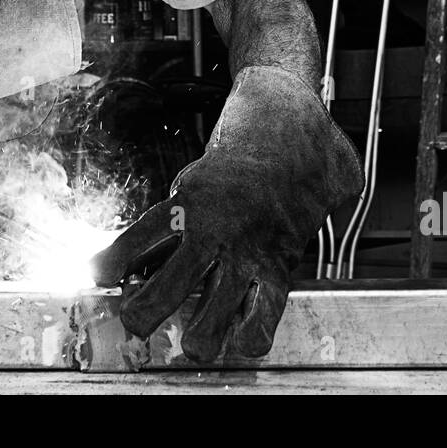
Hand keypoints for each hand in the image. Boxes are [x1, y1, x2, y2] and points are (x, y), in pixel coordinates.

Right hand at [90, 65, 361, 361]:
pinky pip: (144, 231)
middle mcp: (241, 249)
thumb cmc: (314, 145)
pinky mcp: (186, 195)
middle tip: (185, 345)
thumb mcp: (339, 188)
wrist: (282, 102)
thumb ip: (337, 207)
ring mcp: (209, 224)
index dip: (243, 341)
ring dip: (146, 309)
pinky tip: (101, 271)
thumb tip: (346, 202)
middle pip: (208, 317)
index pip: (259, 321)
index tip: (236, 345)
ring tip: (132, 321)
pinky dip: (118, 254)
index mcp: (280, 260)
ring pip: (169, 284)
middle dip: (194, 341)